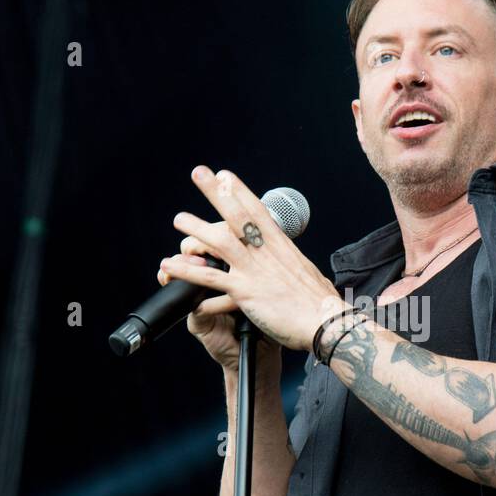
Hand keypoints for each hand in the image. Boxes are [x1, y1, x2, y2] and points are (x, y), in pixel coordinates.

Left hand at [158, 166, 347, 352]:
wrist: (326, 323)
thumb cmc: (321, 304)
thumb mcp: (308, 274)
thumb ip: (293, 266)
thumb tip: (296, 266)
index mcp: (282, 246)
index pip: (258, 210)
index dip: (240, 191)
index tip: (225, 175)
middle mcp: (266, 252)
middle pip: (238, 214)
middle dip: (217, 192)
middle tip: (199, 173)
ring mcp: (254, 270)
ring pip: (220, 241)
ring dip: (196, 228)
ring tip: (179, 219)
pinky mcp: (245, 292)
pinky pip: (210, 278)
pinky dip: (187, 271)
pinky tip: (169, 266)